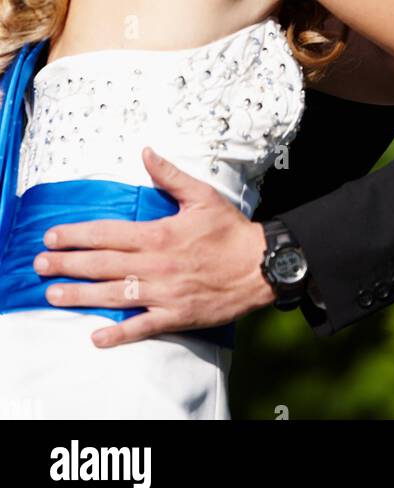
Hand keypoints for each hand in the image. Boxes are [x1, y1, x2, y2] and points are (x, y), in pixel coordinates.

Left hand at [32, 147, 274, 347]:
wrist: (260, 266)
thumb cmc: (230, 230)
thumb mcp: (202, 195)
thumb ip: (170, 175)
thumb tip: (146, 152)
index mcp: (159, 234)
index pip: (108, 233)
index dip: (77, 235)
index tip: (53, 235)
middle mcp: (156, 265)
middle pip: (102, 265)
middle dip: (67, 264)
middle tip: (40, 265)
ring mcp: (164, 293)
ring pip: (114, 296)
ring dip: (80, 297)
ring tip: (53, 296)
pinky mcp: (176, 315)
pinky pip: (142, 327)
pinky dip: (119, 334)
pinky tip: (96, 336)